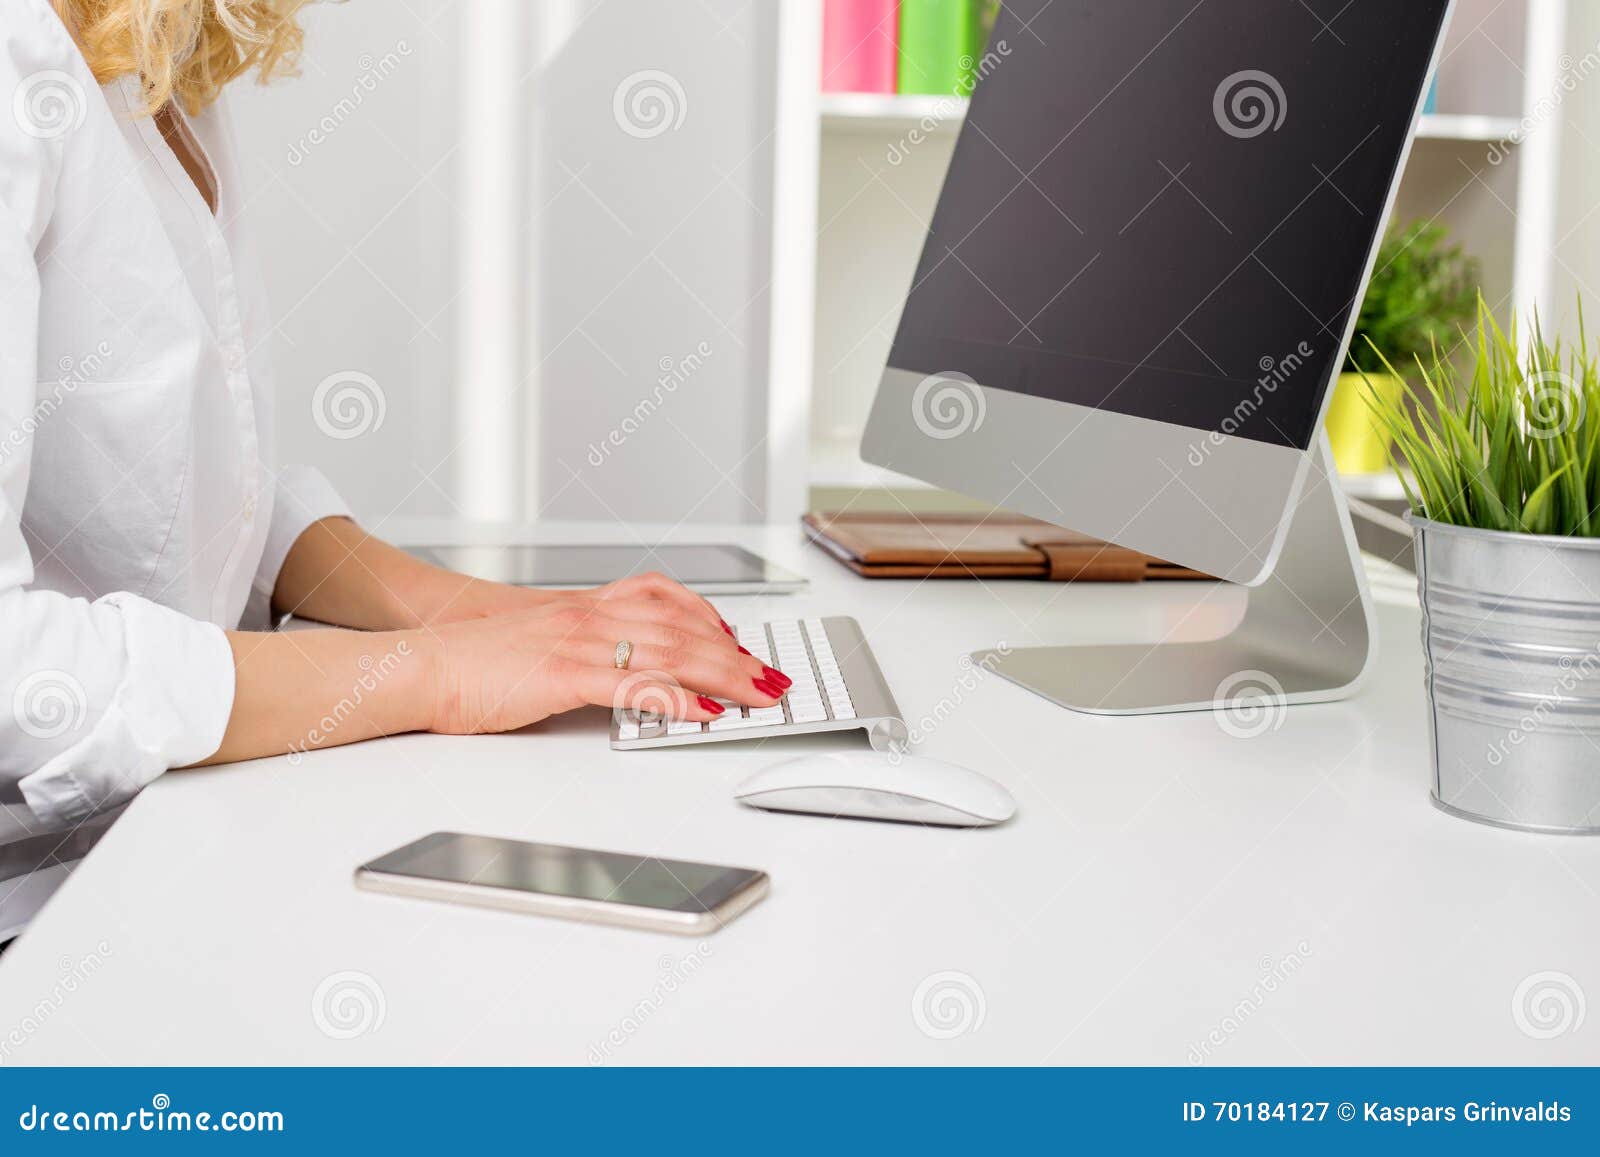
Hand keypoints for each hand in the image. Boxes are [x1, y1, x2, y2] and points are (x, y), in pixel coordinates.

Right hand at [421, 579, 792, 734]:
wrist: (423, 665)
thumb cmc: (474, 663)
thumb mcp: (540, 644)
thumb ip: (584, 650)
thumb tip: (623, 672)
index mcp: (586, 607)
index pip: (667, 602)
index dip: (714, 620)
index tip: (744, 642)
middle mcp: (591, 616)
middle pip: (684, 629)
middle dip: (737, 655)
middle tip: (773, 676)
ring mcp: (581, 642)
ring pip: (672, 651)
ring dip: (726, 674)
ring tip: (760, 693)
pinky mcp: (566, 674)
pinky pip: (636, 684)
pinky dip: (679, 698)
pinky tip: (706, 712)